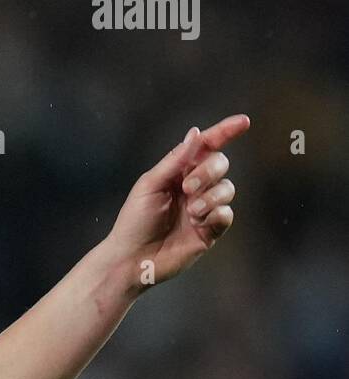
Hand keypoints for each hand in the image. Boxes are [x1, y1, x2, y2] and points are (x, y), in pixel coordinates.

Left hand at [105, 114, 249, 288]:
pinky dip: (215, 215)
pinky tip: (198, 223)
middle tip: (186, 188)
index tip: (243, 121)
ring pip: (227, 189)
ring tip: (191, 212)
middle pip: (220, 164)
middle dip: (208, 172)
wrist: (133, 257)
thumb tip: (196, 134)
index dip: (225, 132)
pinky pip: (227, 214)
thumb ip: (175, 160)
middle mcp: (194, 186)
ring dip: (210, 197)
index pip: (206, 147)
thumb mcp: (150, 184)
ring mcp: (204, 208)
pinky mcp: (211, 229)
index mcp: (177, 171)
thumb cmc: (135, 219)